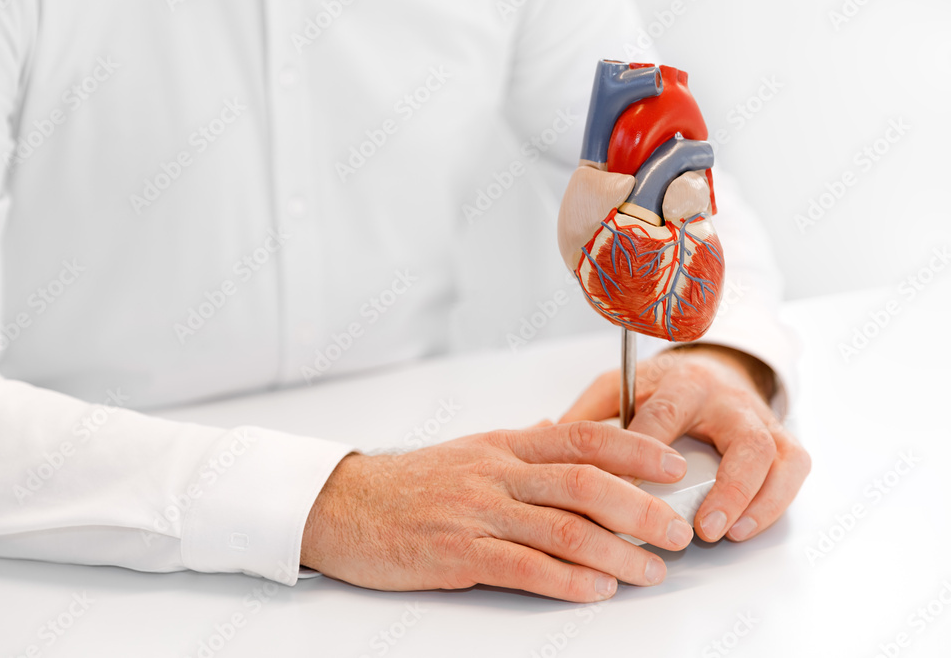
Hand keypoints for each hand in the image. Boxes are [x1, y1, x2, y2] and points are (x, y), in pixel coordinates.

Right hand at [301, 422, 695, 601]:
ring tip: (650, 571)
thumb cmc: (409, 483)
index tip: (674, 466)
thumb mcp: (469, 451)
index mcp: (503, 446)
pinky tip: (594, 589)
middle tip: (676, 532)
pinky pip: (521, 566)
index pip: (582, 438)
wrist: (343, 506)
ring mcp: (476, 512)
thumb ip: (519, 446)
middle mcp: (496, 473)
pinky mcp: (456, 553)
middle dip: (641, 508)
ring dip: (615, 552)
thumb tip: (558, 430)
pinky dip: (565, 579)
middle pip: (584, 482)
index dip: (635, 451)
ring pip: (561, 527)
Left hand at [560, 345, 810, 542]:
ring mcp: (757, 418)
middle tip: (700, 526)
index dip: (643, 457)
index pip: (662, 419)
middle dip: (725, 485)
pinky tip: (746, 527)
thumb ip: (588, 414)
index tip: (624, 494)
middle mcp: (724, 399)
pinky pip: (794, 467)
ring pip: (774, 455)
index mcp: (679, 384)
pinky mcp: (780, 437)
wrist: (711, 367)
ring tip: (725, 533)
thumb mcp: (618, 387)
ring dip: (753, 499)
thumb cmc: (660, 387)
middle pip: (739, 439)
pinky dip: (776, 500)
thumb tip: (548, 445)